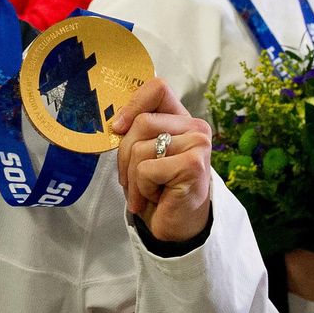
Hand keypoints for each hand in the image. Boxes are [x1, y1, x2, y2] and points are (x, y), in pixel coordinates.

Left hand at [111, 77, 212, 240]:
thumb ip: (135, 132)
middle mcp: (195, 127)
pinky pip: (146, 169)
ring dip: (133, 177)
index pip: (157, 88)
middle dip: (125, 155)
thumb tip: (115, 124)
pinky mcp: (194, 165)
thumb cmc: (157, 187)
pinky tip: (157, 197)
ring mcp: (198, 144)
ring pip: (140, 148)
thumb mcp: (143, 153)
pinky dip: (142, 188)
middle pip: (140, 122)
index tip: (118, 128)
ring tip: (147, 190)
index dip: (133, 104)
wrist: (177, 224)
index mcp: (181, 118)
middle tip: (131, 179)